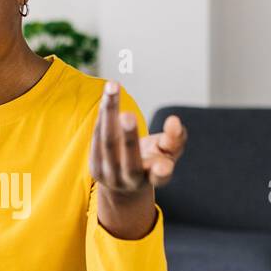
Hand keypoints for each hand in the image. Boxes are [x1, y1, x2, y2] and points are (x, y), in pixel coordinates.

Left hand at [89, 81, 186, 238]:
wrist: (123, 183)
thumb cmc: (152, 161)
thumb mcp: (168, 152)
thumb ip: (175, 138)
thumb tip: (174, 121)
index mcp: (153, 177)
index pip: (159, 177)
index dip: (162, 172)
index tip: (164, 166)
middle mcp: (131, 180)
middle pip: (129, 160)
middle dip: (129, 138)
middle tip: (128, 115)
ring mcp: (110, 175)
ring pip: (108, 143)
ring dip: (109, 113)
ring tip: (113, 86)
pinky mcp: (94, 166)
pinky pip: (98, 137)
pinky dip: (103, 115)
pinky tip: (108, 95)